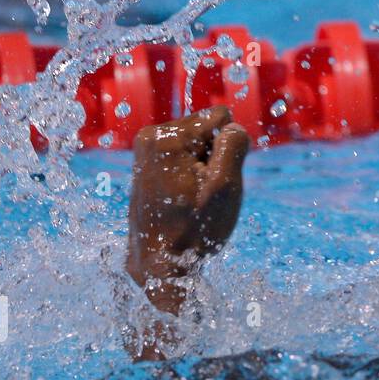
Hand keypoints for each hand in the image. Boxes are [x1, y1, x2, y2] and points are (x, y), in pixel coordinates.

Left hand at [126, 106, 249, 314]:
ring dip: (203, 167)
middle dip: (213, 156)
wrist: (159, 261)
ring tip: (192, 197)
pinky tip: (183, 197)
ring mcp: (145, 150)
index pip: (221, 118)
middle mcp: (150, 136)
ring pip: (197, 143)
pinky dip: (191, 173)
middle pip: (206, 129)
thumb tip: (232, 127)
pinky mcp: (146, 163)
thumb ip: (234, 145)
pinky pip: (184, 155)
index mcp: (168, 137)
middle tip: (203, 191)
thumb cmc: (193, 228)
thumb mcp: (225, 186)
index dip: (227, 149)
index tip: (212, 178)